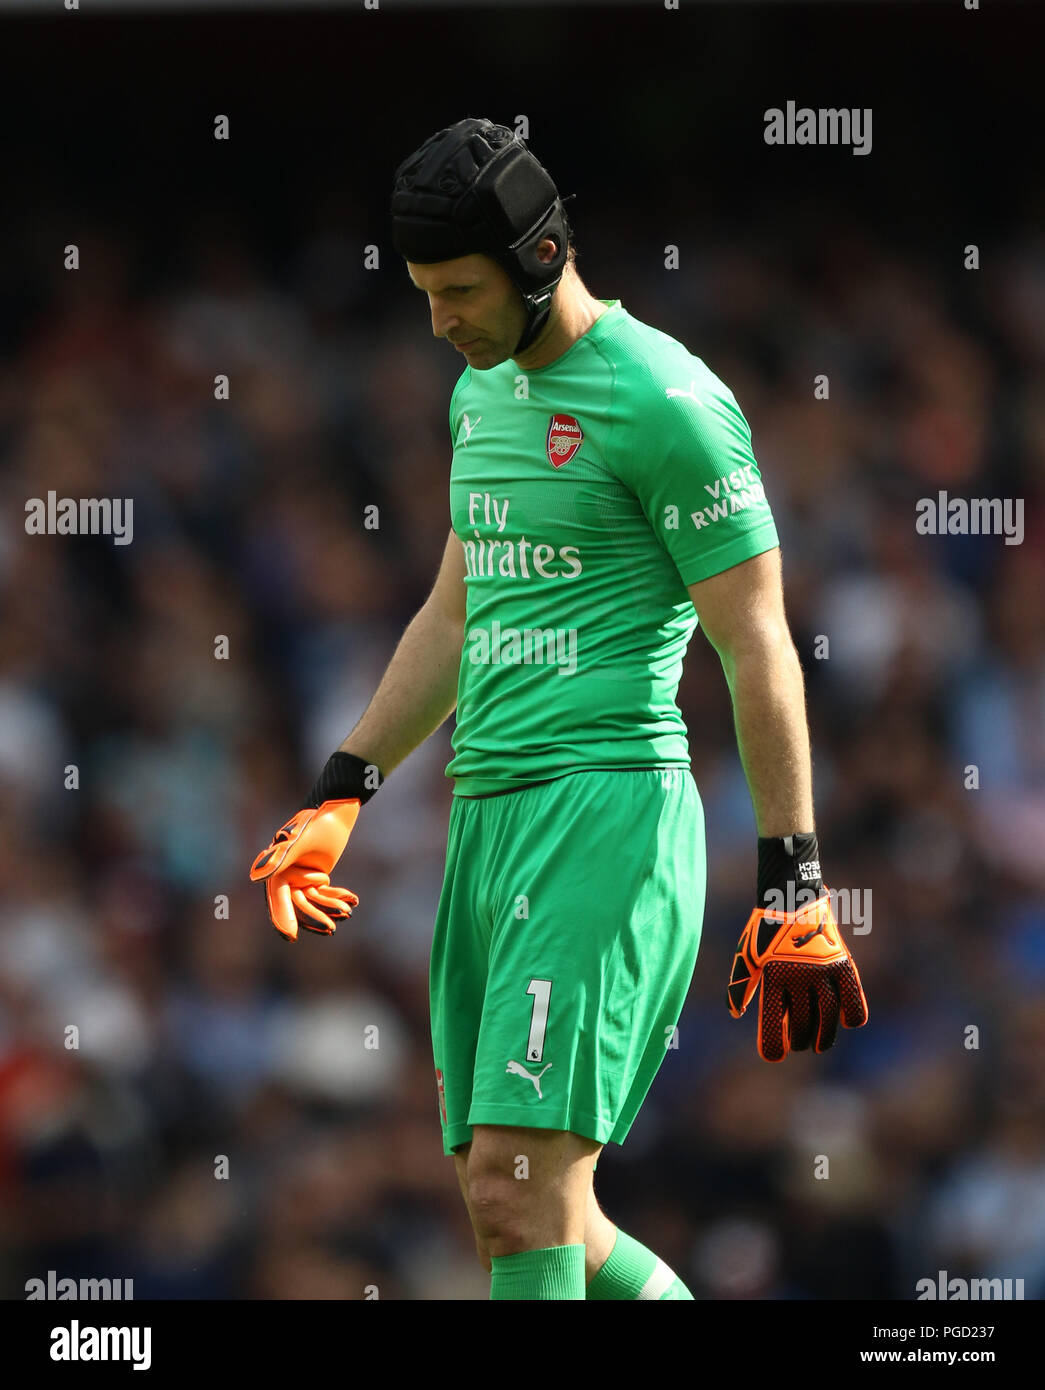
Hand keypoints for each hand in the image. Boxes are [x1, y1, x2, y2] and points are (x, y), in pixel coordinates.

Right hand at [250, 801, 360, 940]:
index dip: (283, 917)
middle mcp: (285, 874)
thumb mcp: (298, 841)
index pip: (278, 898)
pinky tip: (352, 900)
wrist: (335, 809)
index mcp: (276, 868)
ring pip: (313, 901)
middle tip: (331, 929)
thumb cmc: (316, 822)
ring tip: (347, 912)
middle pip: (298, 903)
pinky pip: (324, 893)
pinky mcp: (316, 875)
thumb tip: (255, 876)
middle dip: (315, 915)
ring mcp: (300, 876)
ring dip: (329, 907)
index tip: (292, 936)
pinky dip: (336, 897)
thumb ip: (278, 859)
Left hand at [727, 888, 867, 1060]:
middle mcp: (798, 976)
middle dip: (799, 1040)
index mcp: (772, 976)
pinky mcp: (841, 962)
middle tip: (798, 1044)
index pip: (773, 1022)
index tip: (773, 1056)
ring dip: (824, 1036)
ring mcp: (822, 969)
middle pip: (803, 1023)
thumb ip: (740, 986)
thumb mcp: (747, 955)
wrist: (790, 896)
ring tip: (819, 1045)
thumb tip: (736, 1014)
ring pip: (828, 1015)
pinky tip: (846, 1022)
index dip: (773, 1045)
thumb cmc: (764, 929)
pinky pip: (853, 996)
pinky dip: (853, 1013)